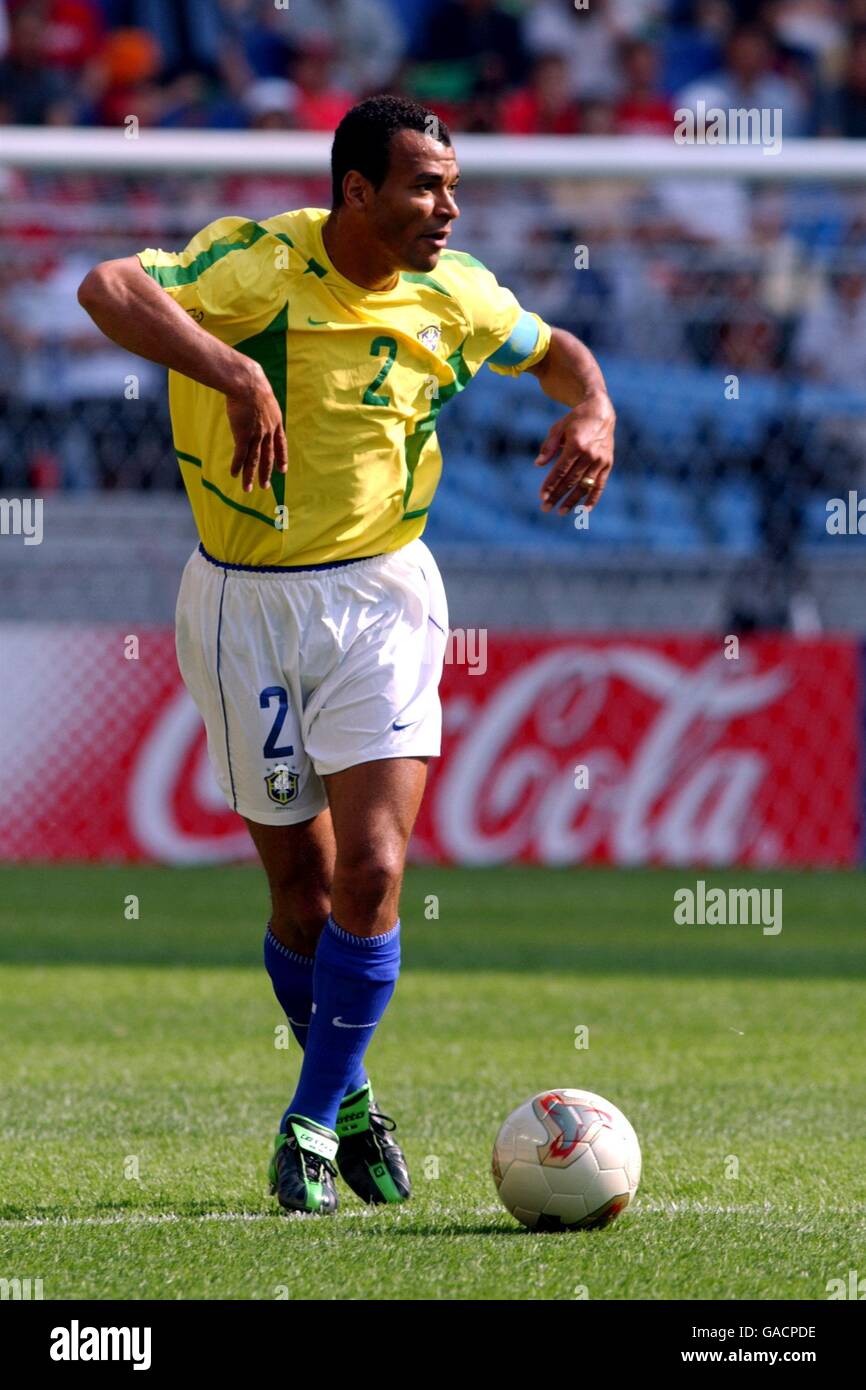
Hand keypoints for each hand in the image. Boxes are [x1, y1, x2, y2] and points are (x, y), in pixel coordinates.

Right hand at [226, 366, 287, 493]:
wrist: (247, 382)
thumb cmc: (252, 382)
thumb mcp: (263, 394)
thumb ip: (261, 404)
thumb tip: (255, 399)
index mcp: (275, 421)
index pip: (281, 444)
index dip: (281, 458)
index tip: (282, 470)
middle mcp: (268, 431)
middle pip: (268, 456)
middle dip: (266, 473)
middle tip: (265, 486)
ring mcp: (256, 434)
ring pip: (254, 460)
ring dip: (250, 475)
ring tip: (249, 489)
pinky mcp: (243, 434)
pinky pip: (240, 455)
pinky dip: (238, 466)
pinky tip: (234, 475)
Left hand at [534, 393, 614, 513]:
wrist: (601, 412)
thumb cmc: (575, 420)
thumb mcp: (558, 428)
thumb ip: (548, 447)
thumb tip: (538, 464)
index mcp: (576, 445)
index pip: (560, 471)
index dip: (550, 485)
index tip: (542, 497)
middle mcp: (589, 454)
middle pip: (571, 481)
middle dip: (557, 496)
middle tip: (545, 508)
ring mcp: (600, 460)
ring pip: (584, 486)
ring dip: (572, 500)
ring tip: (560, 512)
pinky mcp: (607, 464)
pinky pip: (600, 485)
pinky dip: (593, 498)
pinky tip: (584, 510)